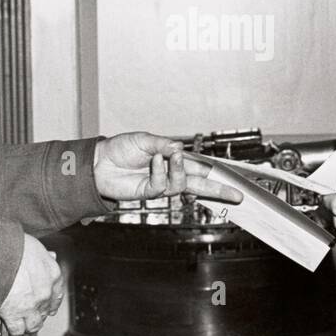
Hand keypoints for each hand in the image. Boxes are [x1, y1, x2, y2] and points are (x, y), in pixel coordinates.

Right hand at [0, 235, 64, 335]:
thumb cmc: (14, 246)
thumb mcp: (36, 246)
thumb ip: (44, 256)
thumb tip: (51, 256)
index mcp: (53, 274)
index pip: (57, 295)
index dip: (51, 302)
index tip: (48, 306)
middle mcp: (45, 293)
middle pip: (46, 312)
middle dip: (38, 312)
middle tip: (30, 311)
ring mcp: (31, 306)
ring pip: (35, 325)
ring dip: (28, 324)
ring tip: (21, 321)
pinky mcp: (14, 315)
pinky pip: (17, 330)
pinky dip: (13, 328)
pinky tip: (9, 322)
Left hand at [93, 132, 241, 203]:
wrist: (99, 162)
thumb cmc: (119, 149)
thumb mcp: (144, 139)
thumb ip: (163, 145)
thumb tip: (179, 149)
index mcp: (172, 160)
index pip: (198, 167)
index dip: (214, 174)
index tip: (232, 180)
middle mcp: (169, 174)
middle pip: (199, 184)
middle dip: (218, 190)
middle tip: (236, 196)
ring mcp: (159, 184)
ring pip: (182, 184)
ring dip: (179, 169)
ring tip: (170, 156)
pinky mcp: (148, 192)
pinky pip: (162, 185)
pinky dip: (160, 170)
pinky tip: (153, 161)